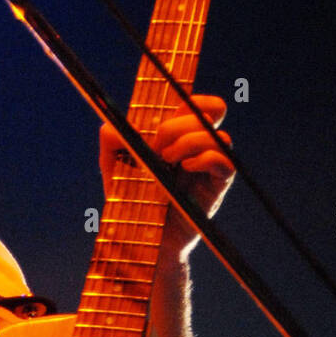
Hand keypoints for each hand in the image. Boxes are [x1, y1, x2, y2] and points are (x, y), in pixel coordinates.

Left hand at [99, 94, 234, 263]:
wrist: (142, 239)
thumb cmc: (131, 202)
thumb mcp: (113, 169)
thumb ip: (110, 143)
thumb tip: (111, 127)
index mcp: (179, 136)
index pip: (200, 104)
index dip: (194, 98)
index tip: (173, 106)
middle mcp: (199, 147)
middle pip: (209, 112)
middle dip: (177, 124)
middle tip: (157, 147)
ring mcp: (210, 165)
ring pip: (218, 136)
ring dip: (188, 142)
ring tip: (166, 161)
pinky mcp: (217, 186)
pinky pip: (224, 160)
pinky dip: (205, 158)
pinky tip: (184, 168)